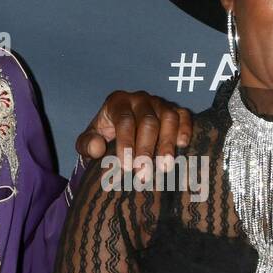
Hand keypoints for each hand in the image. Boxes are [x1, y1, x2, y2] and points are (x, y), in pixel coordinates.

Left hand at [75, 91, 192, 176]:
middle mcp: (140, 99)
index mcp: (118, 102)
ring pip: (168, 118)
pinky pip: (184, 116)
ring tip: (164, 167)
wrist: (121, 127)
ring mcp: (160, 103)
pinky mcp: (176, 111)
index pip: (124, 121)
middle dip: (146, 149)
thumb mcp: (89, 140)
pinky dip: (185, 129)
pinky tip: (182, 146)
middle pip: (148, 121)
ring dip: (167, 143)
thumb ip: (87, 145)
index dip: (126, 144)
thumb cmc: (105, 135)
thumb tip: (97, 149)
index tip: (125, 167)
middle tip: (143, 173)